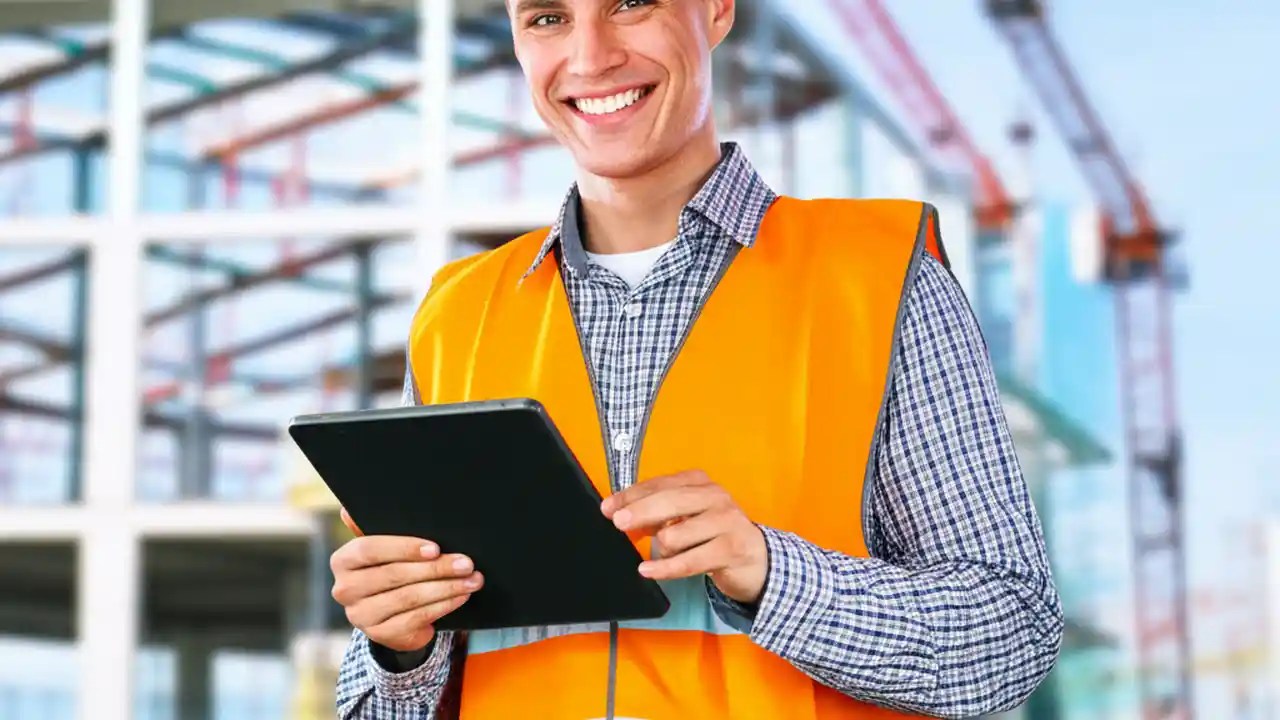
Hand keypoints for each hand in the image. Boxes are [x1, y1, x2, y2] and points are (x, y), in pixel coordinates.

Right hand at [330, 508, 482, 651]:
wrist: (392, 613)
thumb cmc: (392, 568)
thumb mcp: (386, 548)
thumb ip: (374, 528)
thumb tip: (349, 511)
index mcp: (343, 560)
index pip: (370, 549)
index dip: (404, 548)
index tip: (435, 548)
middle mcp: (345, 589)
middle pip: (395, 575)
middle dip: (436, 568)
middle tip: (466, 563)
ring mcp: (361, 615)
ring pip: (409, 598)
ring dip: (446, 587)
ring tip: (471, 580)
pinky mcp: (380, 634)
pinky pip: (416, 618)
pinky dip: (443, 606)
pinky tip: (460, 596)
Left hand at [600, 470, 767, 604]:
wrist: (757, 559)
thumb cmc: (714, 534)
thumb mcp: (686, 517)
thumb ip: (656, 513)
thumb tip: (621, 515)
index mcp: (700, 482)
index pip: (659, 484)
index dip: (631, 496)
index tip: (608, 508)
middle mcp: (715, 496)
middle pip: (668, 501)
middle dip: (639, 512)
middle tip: (618, 523)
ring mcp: (726, 521)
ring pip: (675, 534)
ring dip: (661, 549)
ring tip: (664, 554)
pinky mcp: (731, 548)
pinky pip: (688, 561)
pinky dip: (665, 568)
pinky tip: (648, 570)